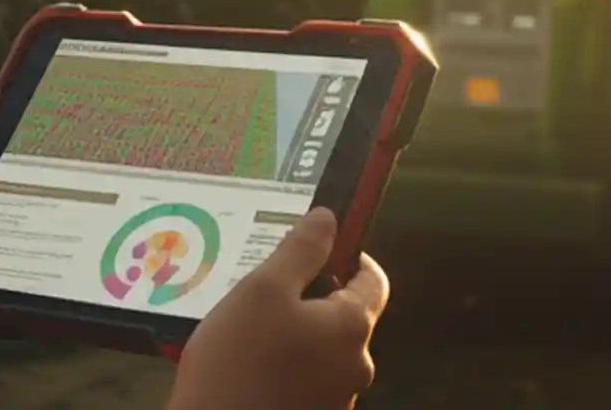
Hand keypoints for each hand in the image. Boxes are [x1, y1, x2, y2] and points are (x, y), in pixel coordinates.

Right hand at [165, 208, 388, 409]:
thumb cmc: (236, 362)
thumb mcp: (262, 290)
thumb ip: (300, 251)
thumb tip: (328, 219)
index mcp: (351, 326)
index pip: (373, 279)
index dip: (348, 255)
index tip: (317, 247)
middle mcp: (356, 366)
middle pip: (343, 315)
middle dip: (309, 298)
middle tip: (264, 293)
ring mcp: (337, 398)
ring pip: (321, 349)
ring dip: (294, 335)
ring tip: (247, 333)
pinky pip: (306, 380)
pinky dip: (285, 367)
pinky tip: (248, 366)